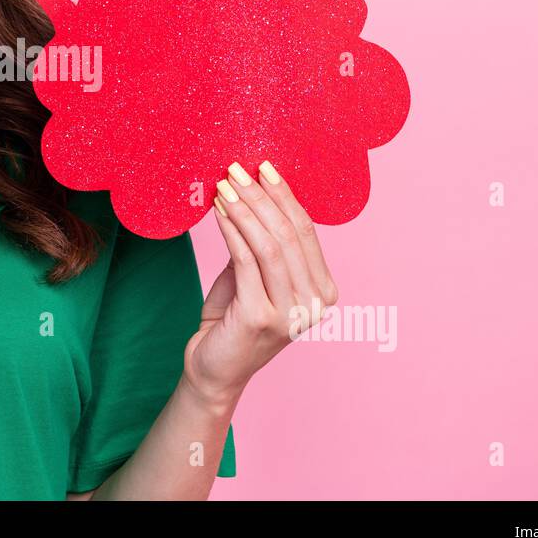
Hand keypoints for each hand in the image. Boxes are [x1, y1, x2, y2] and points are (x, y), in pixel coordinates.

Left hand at [182, 160, 338, 406]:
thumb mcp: (252, 276)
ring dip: (245, 210)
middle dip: (262, 197)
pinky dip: (231, 230)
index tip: (264, 167)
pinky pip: (246, 261)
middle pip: (288, 235)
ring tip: (225, 185)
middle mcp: (314, 303)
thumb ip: (260, 244)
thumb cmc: (233, 320)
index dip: (285, 196)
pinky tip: (219, 211)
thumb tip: (251, 193)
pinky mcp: (262, 317)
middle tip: (237, 169)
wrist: (214, 370)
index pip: (306, 232)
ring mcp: (292, 313)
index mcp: (322, 290)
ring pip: (270, 246)